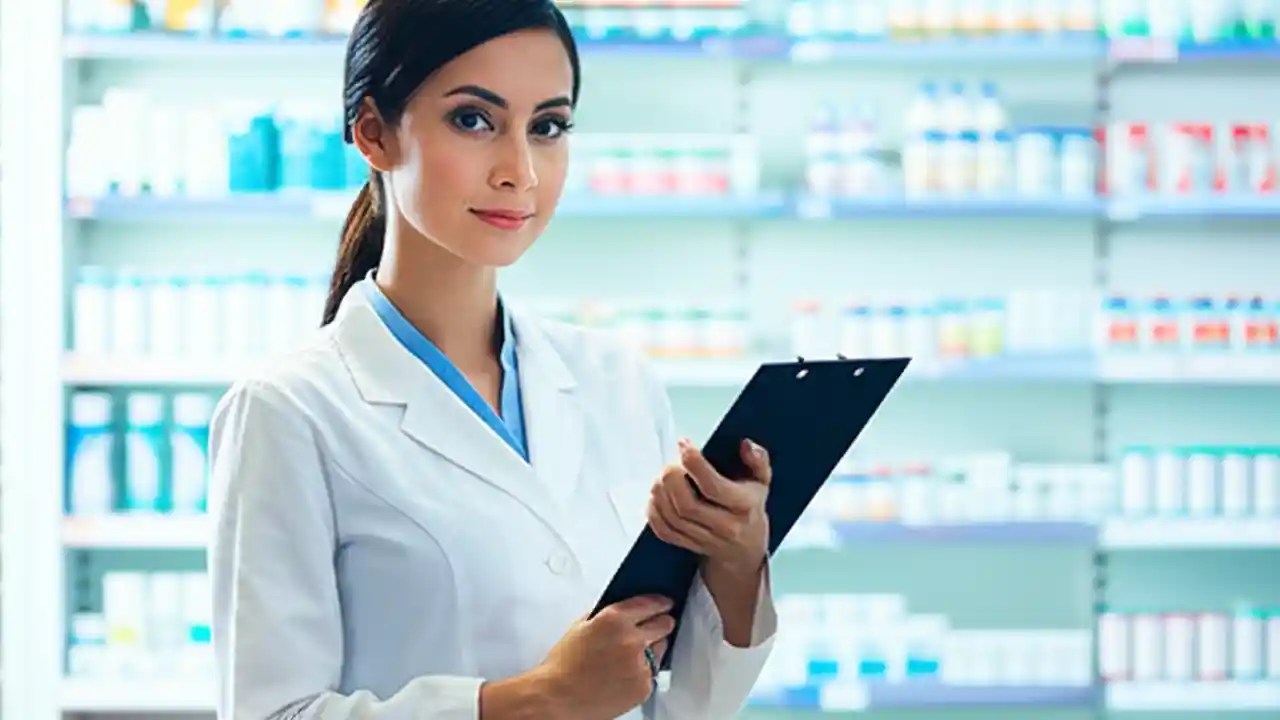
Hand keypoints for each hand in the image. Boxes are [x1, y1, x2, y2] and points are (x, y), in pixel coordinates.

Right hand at [525, 595, 674, 719]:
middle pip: (664, 624)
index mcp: (614, 619)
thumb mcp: (581, 627)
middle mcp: (632, 640)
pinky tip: (625, 674)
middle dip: (662, 623)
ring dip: (652, 648)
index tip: (665, 603)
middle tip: (658, 625)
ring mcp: (640, 664)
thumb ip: (606, 614)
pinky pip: (652, 673)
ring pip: (661, 649)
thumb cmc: (563, 667)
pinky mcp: (644, 686)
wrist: (558, 699)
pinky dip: (643, 672)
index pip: (651, 603)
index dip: (661, 602)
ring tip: (630, 656)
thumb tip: (626, 610)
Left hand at [648, 437, 770, 574]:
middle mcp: (727, 527)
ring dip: (660, 493)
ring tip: (662, 478)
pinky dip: (655, 513)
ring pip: (673, 518)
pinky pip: (665, 532)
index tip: (684, 445)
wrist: (747, 550)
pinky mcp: (690, 546)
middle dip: (671, 479)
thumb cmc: (750, 508)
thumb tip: (745, 444)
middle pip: (687, 504)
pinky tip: (657, 497)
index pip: (713, 486)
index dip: (694, 463)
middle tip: (670, 465)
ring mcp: (708, 540)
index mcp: (745, 506)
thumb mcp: (762, 481)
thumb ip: (758, 460)